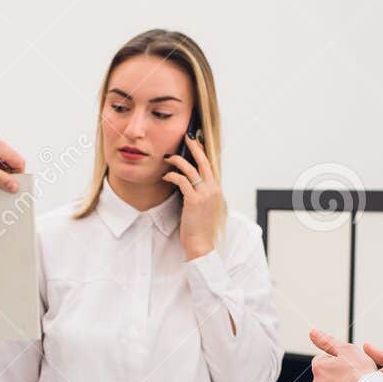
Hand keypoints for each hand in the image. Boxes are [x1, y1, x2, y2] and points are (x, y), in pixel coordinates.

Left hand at [160, 136, 224, 260]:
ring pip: (191, 170)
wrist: (202, 244)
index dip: (202, 154)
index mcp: (216, 191)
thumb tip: (189, 181)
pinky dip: (172, 175)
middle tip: (187, 137)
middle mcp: (213, 190)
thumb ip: (200, 193)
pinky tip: (166, 175)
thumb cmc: (200, 228)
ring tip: (169, 158)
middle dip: (195, 148)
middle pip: (204, 162)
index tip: (196, 143)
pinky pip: (182, 181)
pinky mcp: (194, 200)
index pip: (210, 167)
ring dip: (178, 161)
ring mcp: (205, 195)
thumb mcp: (204, 207)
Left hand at [307, 328, 377, 381]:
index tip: (349, 365)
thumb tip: (313, 333)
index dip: (338, 361)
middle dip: (336, 377)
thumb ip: (327, 341)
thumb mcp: (347, 350)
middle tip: (353, 378)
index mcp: (318, 368)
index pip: (323, 360)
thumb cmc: (361, 375)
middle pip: (325, 379)